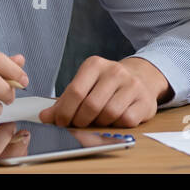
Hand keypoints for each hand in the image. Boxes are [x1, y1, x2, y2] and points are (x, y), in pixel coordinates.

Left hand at [40, 56, 169, 127]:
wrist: (141, 78)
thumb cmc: (106, 85)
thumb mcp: (84, 86)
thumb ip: (64, 101)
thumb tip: (45, 117)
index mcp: (95, 65)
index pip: (75, 91)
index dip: (64, 112)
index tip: (60, 122)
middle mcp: (115, 71)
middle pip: (91, 105)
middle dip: (80, 121)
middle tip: (78, 124)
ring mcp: (132, 85)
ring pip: (109, 114)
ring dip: (99, 123)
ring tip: (97, 120)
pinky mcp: (145, 100)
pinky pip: (126, 120)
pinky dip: (117, 125)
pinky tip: (114, 119)